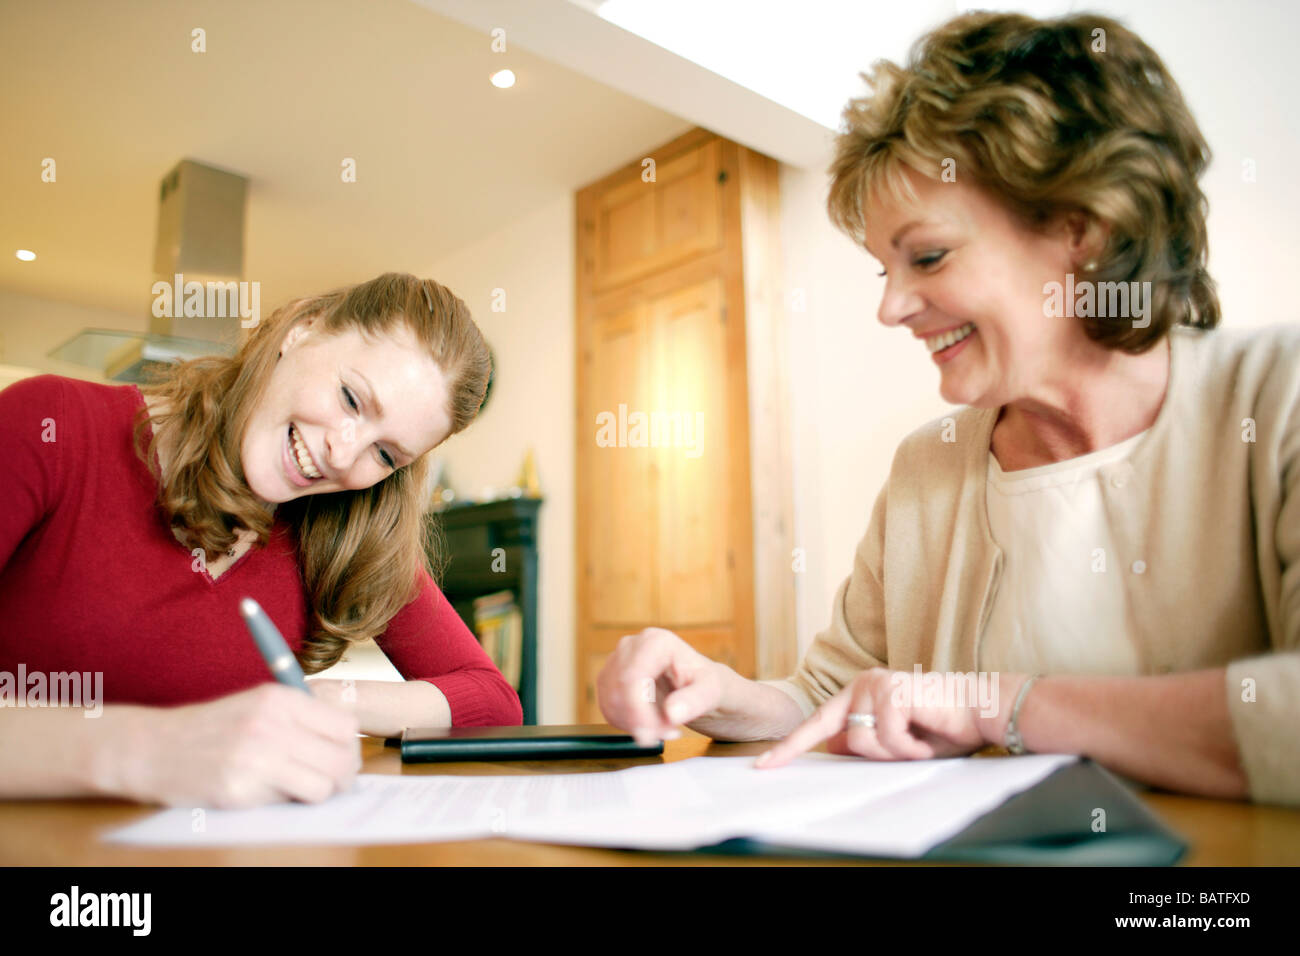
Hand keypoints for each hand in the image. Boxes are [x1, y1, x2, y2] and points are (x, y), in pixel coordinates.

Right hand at [112, 683, 361, 808]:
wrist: (152, 747)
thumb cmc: (210, 729)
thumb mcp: (256, 706)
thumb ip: (299, 719)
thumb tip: (347, 746)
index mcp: (280, 699)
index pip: (345, 725)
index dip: (349, 747)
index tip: (341, 758)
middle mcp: (272, 724)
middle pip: (341, 758)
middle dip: (343, 777)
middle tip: (331, 784)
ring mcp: (255, 757)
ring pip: (323, 785)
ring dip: (319, 793)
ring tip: (301, 790)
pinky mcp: (240, 789)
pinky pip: (289, 802)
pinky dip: (286, 802)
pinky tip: (268, 793)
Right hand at [597, 627, 726, 745]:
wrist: (699, 688)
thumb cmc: (707, 685)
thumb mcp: (711, 692)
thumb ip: (695, 700)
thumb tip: (672, 712)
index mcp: (656, 641)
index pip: (632, 678)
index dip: (637, 710)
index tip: (652, 735)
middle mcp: (631, 645)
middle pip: (618, 691)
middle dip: (640, 721)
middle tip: (667, 733)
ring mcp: (617, 661)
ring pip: (610, 702)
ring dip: (634, 724)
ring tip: (664, 728)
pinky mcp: (610, 678)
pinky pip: (607, 708)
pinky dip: (626, 724)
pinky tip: (650, 724)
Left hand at [754, 667, 988, 767]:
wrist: (985, 709)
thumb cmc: (946, 725)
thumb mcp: (898, 740)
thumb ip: (866, 740)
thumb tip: (836, 746)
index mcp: (859, 693)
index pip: (817, 724)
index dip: (790, 747)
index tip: (764, 766)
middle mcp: (863, 683)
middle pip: (843, 738)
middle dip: (877, 754)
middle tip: (913, 750)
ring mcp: (875, 684)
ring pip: (863, 741)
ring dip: (895, 752)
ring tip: (921, 742)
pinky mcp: (892, 692)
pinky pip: (887, 738)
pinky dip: (909, 747)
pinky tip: (927, 737)